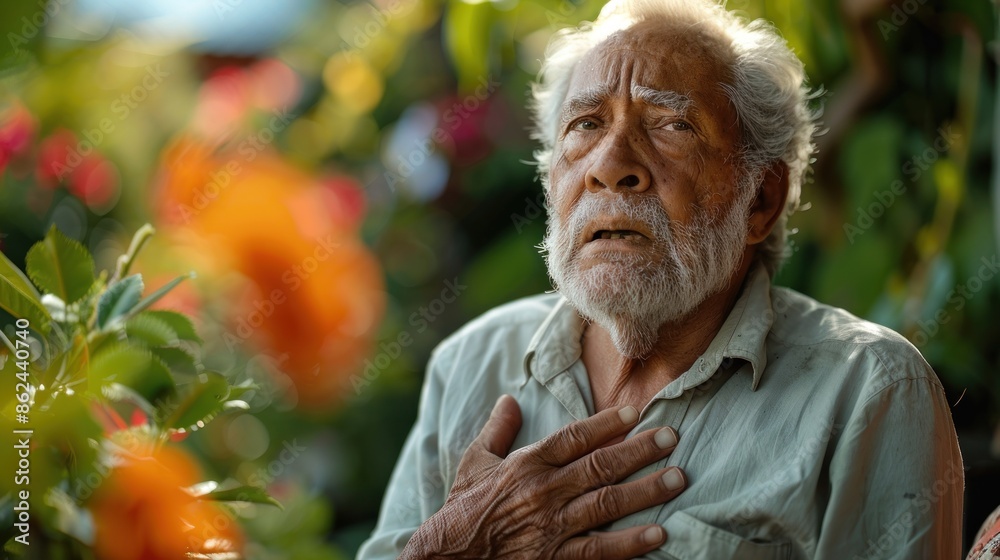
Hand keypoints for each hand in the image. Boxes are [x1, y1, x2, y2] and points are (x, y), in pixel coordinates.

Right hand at [400, 394, 685, 558]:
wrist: (449, 557)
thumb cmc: (463, 509)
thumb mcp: (475, 461)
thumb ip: (498, 429)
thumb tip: (509, 398)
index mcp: (526, 464)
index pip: (572, 437)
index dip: (606, 423)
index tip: (635, 412)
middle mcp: (544, 492)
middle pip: (599, 466)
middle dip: (639, 451)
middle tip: (672, 438)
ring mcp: (553, 527)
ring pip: (607, 504)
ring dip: (645, 491)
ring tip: (677, 478)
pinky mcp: (556, 559)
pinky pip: (600, 550)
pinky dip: (630, 542)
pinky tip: (658, 533)